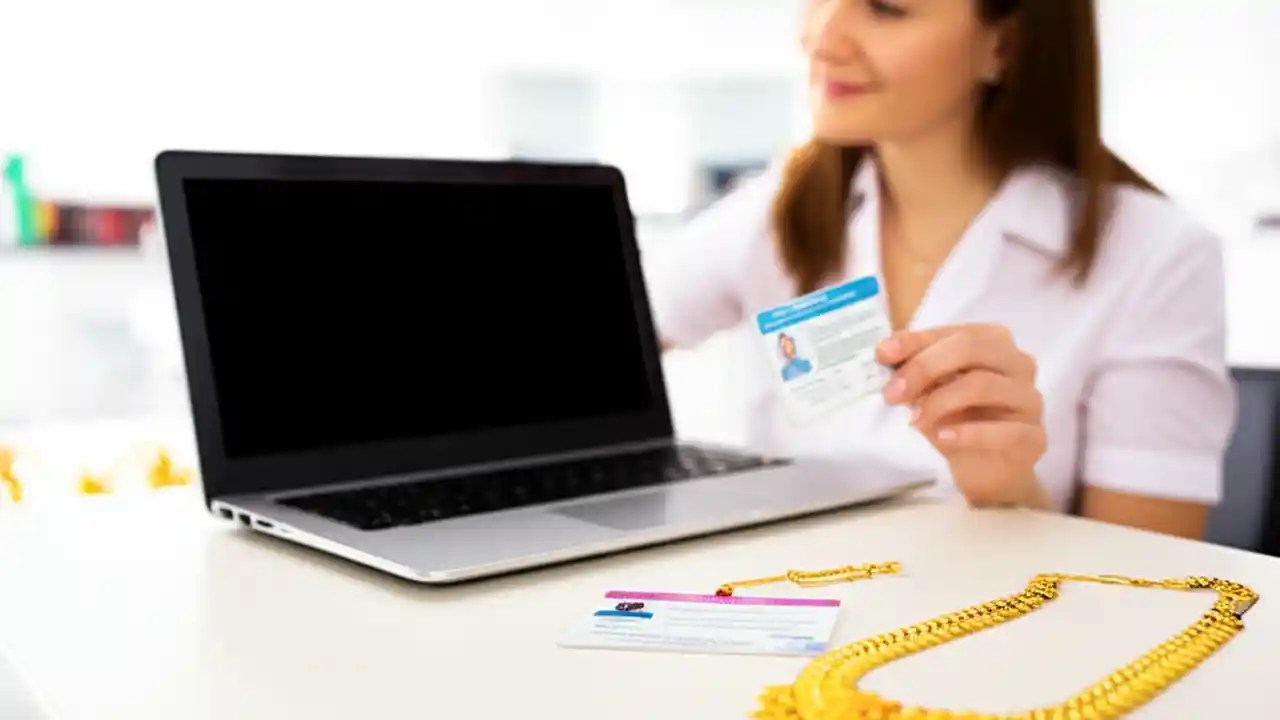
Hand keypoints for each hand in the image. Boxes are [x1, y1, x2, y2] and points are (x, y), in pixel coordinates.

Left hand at [876, 324, 1049, 508]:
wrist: (987, 472)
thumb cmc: (959, 420)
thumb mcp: (931, 389)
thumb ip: (915, 367)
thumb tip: (885, 352)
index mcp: (994, 342)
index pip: (954, 332)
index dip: (916, 341)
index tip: (882, 355)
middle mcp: (1019, 364)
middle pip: (970, 348)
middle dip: (924, 367)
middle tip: (893, 394)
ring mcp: (1030, 400)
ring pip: (983, 385)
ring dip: (939, 402)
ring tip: (914, 421)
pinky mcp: (1034, 437)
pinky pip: (1004, 431)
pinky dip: (968, 434)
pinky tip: (943, 438)